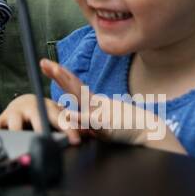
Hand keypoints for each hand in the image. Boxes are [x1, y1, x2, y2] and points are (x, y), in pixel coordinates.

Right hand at [0, 90, 83, 143]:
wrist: (24, 101)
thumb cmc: (43, 112)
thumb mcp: (58, 116)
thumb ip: (71, 125)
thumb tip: (88, 134)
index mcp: (46, 108)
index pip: (60, 119)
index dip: (69, 130)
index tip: (75, 141)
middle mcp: (30, 109)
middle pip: (36, 117)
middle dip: (41, 129)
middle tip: (45, 141)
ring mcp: (14, 113)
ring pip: (14, 123)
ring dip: (16, 132)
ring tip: (18, 143)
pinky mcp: (1, 119)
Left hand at [39, 58, 167, 145]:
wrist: (149, 133)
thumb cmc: (127, 129)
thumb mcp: (102, 126)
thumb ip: (87, 121)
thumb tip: (70, 117)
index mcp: (93, 105)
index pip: (73, 87)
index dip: (60, 75)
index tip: (47, 65)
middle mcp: (96, 106)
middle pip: (74, 87)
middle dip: (59, 74)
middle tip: (44, 63)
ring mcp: (102, 114)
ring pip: (82, 98)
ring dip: (68, 84)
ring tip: (55, 72)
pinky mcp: (108, 128)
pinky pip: (93, 122)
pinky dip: (82, 118)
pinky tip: (71, 114)